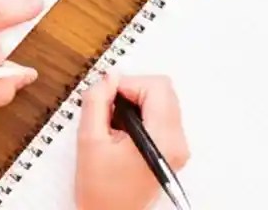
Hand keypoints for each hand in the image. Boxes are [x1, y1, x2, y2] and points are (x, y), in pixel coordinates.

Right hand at [75, 73, 190, 209]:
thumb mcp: (89, 139)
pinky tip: (123, 133)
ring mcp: (178, 147)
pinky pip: (161, 116)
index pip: (157, 86)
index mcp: (162, 138)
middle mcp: (178, 141)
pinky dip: (142, 115)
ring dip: (137, 103)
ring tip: (115, 126)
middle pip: (163, 91)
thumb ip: (97, 100)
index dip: (129, 83)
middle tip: (109, 111)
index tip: (108, 96)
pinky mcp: (173, 150)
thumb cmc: (100, 190)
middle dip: (133, 92)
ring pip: (162, 101)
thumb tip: (109, 77)